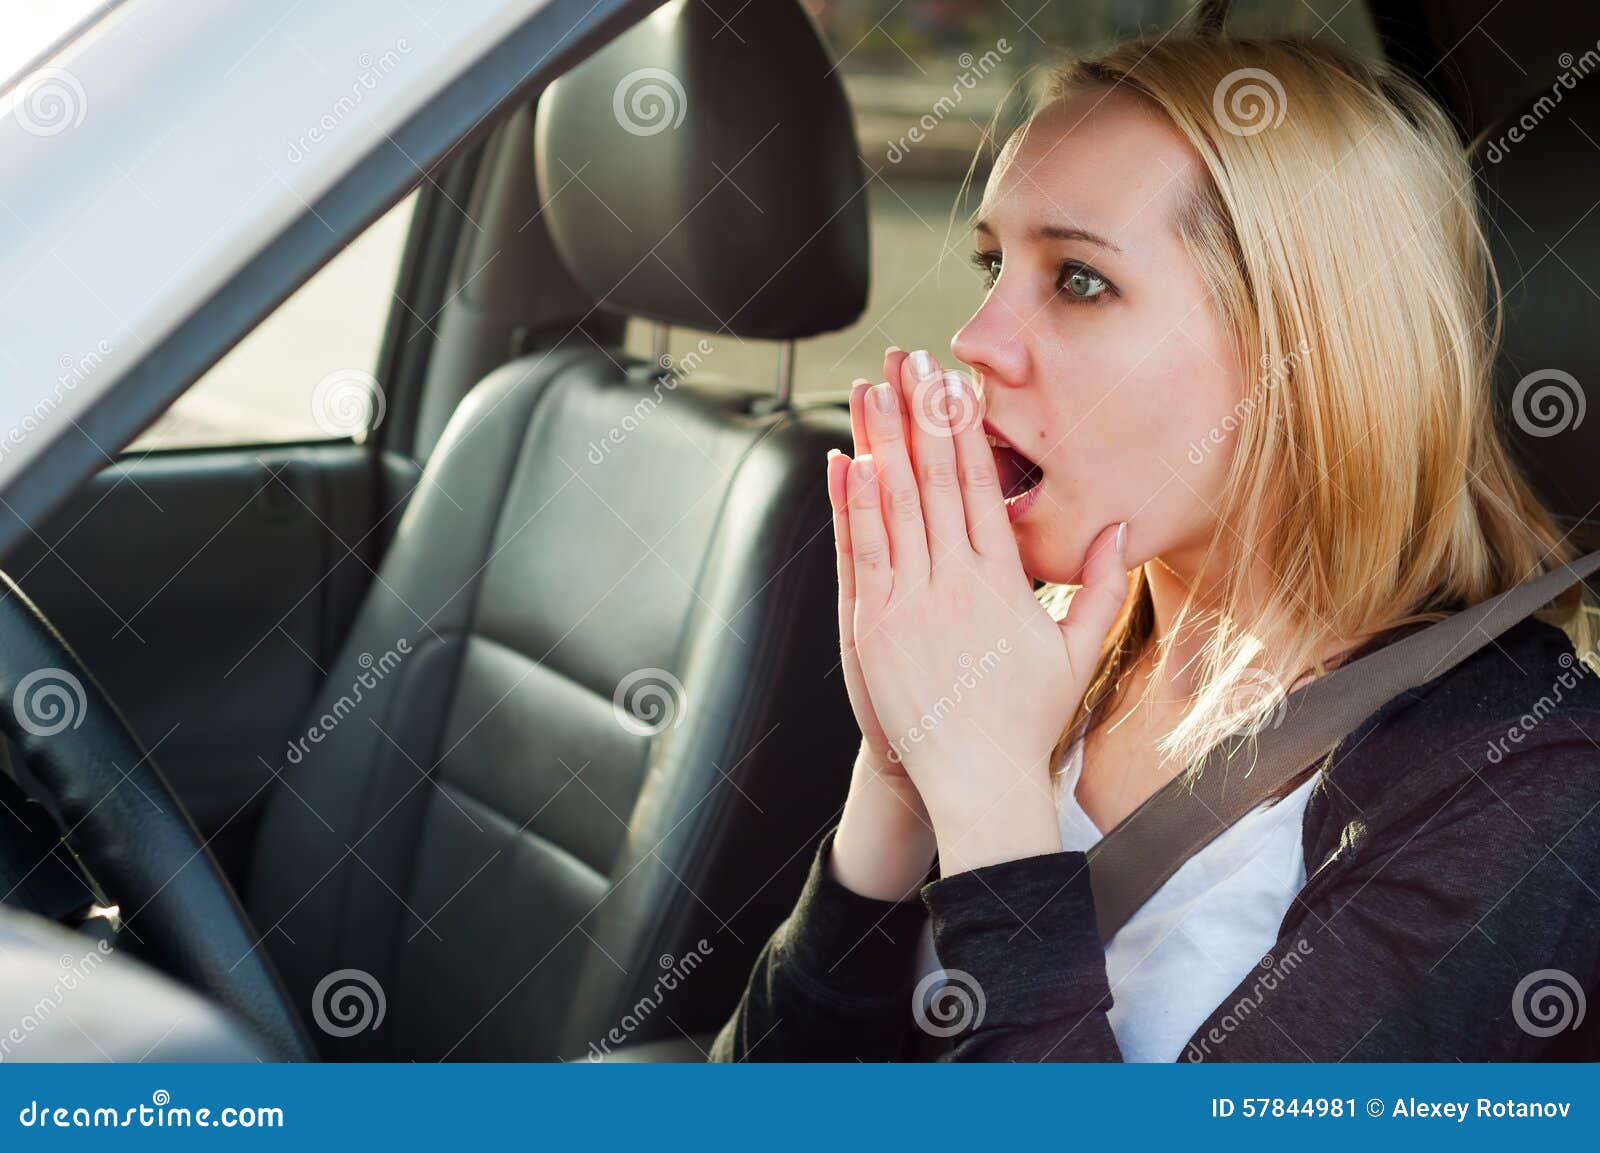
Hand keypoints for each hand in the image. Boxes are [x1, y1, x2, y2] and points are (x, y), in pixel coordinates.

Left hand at [843, 349, 1128, 873]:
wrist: (977, 781)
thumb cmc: (1027, 720)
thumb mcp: (1078, 651)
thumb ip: (1101, 585)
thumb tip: (1123, 528)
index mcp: (1003, 583)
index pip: (978, 487)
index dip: (963, 429)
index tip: (954, 384)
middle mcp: (955, 584)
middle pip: (933, 481)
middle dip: (919, 415)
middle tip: (909, 361)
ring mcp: (910, 605)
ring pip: (894, 506)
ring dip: (882, 443)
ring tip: (873, 390)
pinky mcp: (873, 629)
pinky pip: (863, 553)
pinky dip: (855, 505)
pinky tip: (850, 461)